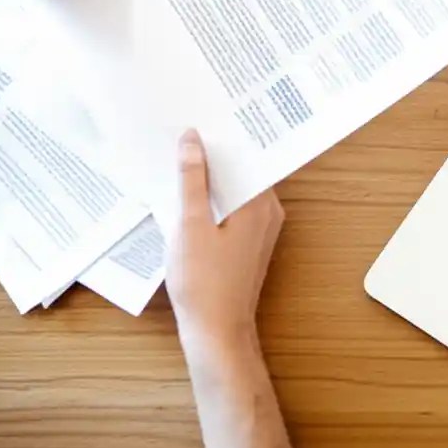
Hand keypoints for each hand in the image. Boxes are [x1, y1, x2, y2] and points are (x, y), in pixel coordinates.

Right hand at [166, 129, 284, 350]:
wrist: (216, 331)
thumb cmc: (203, 282)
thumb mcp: (190, 224)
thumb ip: (192, 180)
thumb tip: (192, 139)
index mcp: (261, 205)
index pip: (248, 157)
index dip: (224, 137)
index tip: (202, 116)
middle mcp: (268, 214)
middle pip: (241, 173)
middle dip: (214, 155)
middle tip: (184, 130)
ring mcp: (259, 230)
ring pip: (234, 192)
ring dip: (210, 179)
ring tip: (179, 155)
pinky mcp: (246, 244)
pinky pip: (230, 211)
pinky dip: (211, 201)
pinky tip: (185, 195)